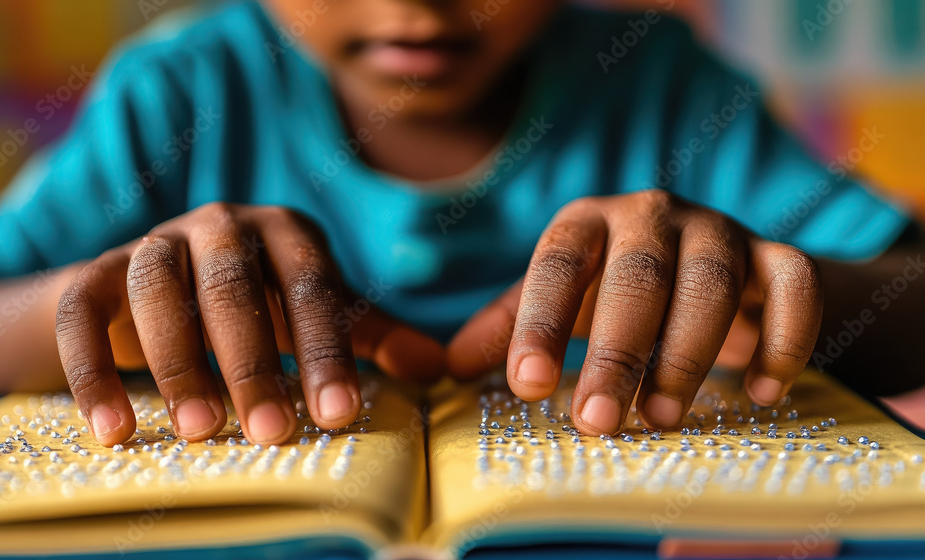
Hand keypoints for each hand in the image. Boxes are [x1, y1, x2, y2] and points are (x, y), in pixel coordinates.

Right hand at [56, 203, 443, 445]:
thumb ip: (365, 337)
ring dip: (180, 361)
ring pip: (159, 290)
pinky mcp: (92, 273)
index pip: (311, 289)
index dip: (325, 351)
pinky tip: (115, 430)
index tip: (337, 415)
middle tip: (271, 432)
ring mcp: (153, 244)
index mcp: (284, 234)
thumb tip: (434, 369)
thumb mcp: (309, 316)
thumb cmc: (251, 309)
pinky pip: (84, 312)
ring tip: (202, 430)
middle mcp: (220, 227)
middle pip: (234, 287)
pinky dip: (94, 370)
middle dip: (254, 362)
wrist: (147, 295)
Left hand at [448, 190, 822, 433]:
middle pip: (638, 276)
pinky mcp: (778, 255)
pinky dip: (783, 338)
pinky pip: (793, 286)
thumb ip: (509, 327)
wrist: (713, 265)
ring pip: (711, 281)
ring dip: (689, 352)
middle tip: (599, 420)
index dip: (539, 324)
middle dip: (617, 351)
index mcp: (588, 224)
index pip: (557, 265)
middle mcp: (652, 215)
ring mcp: (720, 231)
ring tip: (662, 416)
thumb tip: (446, 367)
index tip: (527, 388)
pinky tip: (760, 392)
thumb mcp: (562, 303)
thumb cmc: (615, 290)